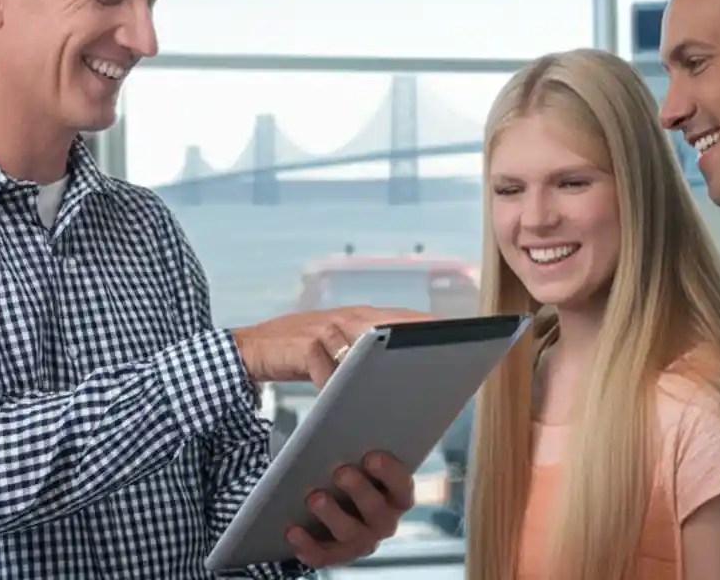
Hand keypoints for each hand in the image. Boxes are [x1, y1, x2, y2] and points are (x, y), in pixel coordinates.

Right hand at [232, 306, 432, 386]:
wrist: (253, 347)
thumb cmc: (304, 353)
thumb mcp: (338, 353)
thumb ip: (366, 358)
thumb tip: (411, 379)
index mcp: (361, 319)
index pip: (404, 318)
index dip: (432, 325)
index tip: (466, 336)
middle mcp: (347, 319)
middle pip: (391, 327)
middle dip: (417, 340)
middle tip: (446, 358)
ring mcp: (325, 330)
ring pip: (361, 346)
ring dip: (380, 366)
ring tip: (406, 384)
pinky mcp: (303, 346)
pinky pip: (326, 370)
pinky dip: (336, 384)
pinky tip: (347, 401)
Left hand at [285, 451, 414, 567]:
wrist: (330, 500)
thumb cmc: (344, 468)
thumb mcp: (352, 455)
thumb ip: (352, 441)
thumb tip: (338, 416)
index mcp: (395, 495)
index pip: (402, 486)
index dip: (390, 473)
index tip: (372, 456)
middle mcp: (383, 522)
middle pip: (378, 513)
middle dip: (360, 491)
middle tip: (341, 471)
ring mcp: (361, 542)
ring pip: (351, 534)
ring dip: (333, 515)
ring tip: (314, 497)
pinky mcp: (336, 555)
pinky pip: (323, 555)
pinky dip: (308, 545)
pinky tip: (292, 529)